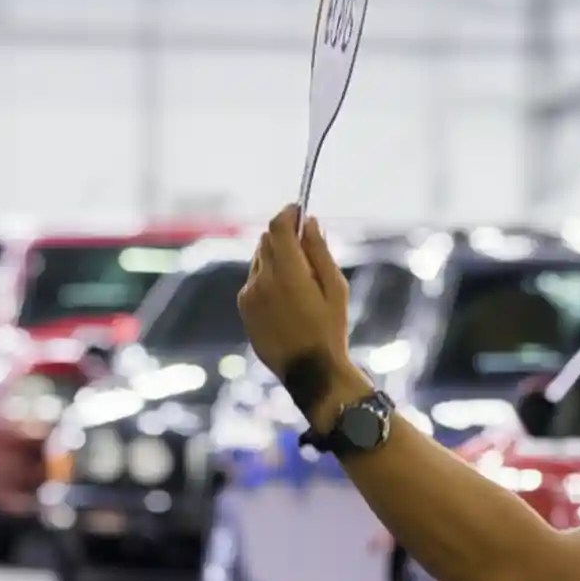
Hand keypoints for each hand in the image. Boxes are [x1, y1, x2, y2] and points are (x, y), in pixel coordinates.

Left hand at [237, 204, 369, 429]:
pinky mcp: (244, 309)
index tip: (298, 208)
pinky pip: (253, 281)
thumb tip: (308, 222)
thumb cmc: (330, 330)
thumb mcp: (335, 288)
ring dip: (275, 258)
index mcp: (288, 273)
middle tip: (305, 244)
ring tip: (299, 279)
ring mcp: (249, 295)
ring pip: (259, 261)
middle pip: (266, 240)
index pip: (278, 227)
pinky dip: (267, 278)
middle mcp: (262, 280)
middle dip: (284, 236)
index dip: (288, 213)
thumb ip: (319, 251)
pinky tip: (286, 298)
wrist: (310, 372)